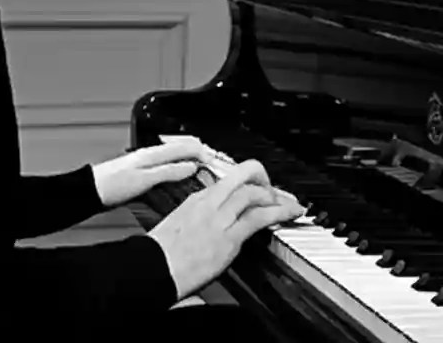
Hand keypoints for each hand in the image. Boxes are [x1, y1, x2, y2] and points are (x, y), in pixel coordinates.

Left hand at [90, 137, 213, 207]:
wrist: (91, 191)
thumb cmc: (113, 185)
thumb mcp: (145, 179)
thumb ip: (169, 171)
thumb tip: (191, 166)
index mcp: (155, 152)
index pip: (188, 145)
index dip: (206, 152)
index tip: (218, 161)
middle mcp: (153, 153)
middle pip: (184, 147)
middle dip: (202, 153)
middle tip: (218, 163)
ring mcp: (149, 161)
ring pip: (178, 155)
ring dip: (193, 160)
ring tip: (206, 168)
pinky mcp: (145, 171)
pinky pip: (170, 163)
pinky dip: (182, 166)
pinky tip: (185, 175)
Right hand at [147, 159, 304, 299]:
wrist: (152, 269)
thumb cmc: (160, 253)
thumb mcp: (178, 224)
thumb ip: (198, 218)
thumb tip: (211, 222)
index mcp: (196, 199)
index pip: (229, 181)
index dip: (249, 182)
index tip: (258, 188)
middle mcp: (209, 203)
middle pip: (244, 174)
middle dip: (264, 178)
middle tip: (275, 191)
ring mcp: (220, 219)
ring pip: (254, 193)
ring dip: (276, 197)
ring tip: (288, 205)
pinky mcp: (229, 238)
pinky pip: (260, 218)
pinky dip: (280, 213)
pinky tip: (290, 214)